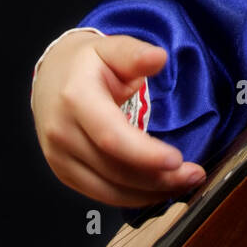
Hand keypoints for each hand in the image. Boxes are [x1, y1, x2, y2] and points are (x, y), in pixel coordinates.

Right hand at [32, 31, 206, 206]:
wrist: (51, 77)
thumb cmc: (87, 63)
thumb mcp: (111, 48)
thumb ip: (135, 54)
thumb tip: (159, 57)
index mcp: (76, 99)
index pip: (111, 136)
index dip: (145, 154)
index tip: (178, 160)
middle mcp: (63, 132)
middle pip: (114, 168)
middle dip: (158, 178)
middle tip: (194, 175)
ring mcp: (59, 157)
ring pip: (108, 189)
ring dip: (150, 192)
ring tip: (184, 184)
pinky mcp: (63, 172)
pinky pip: (100, 194)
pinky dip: (132, 197)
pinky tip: (157, 190)